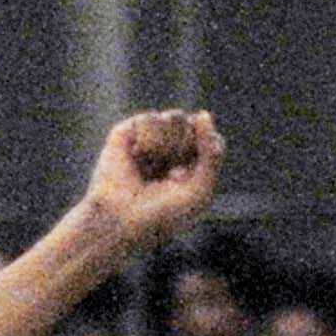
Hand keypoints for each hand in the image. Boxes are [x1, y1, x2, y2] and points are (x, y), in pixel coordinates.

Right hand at [84, 110, 224, 244]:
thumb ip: (211, 154)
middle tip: (170, 175)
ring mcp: (149, 140)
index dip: (207, 153)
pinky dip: (148, 142)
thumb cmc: (162, 216)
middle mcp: (171, 151)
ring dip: (168, 146)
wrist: (122, 221)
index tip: (191, 177)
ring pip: (175, 118)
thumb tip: (204, 114)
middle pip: (195, 126)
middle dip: (185, 150)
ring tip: (153, 168)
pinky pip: (151, 118)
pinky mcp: (127, 132)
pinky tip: (137, 156)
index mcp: (191, 168)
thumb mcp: (200, 192)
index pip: (213, 140)